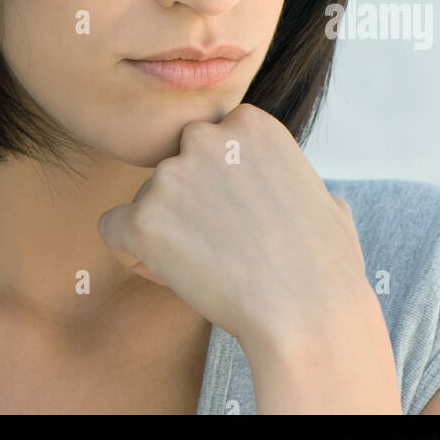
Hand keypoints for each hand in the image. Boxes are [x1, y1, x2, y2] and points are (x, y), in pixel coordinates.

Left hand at [97, 103, 371, 351]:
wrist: (308, 316)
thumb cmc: (325, 268)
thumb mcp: (322, 196)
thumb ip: (285, 176)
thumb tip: (279, 184)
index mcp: (249, 123)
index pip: (210, 143)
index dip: (220, 184)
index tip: (240, 220)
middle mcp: (205, 137)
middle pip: (176, 165)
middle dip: (188, 201)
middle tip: (218, 246)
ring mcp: (170, 175)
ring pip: (148, 199)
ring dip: (166, 230)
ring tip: (206, 268)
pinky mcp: (144, 217)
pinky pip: (114, 229)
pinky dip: (133, 253)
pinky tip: (170, 274)